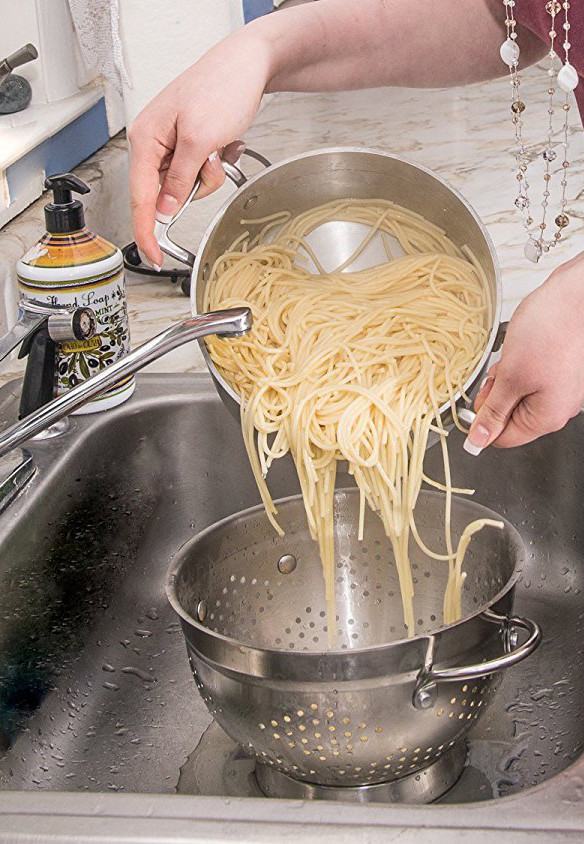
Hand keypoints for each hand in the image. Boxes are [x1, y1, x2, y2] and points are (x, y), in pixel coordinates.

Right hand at [128, 26, 270, 268]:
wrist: (249, 64)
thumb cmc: (222, 87)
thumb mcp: (200, 140)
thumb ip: (179, 180)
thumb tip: (164, 210)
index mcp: (146, 139)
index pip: (141, 198)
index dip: (146, 232)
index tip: (153, 257)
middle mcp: (155, 143)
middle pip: (169, 193)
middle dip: (197, 185)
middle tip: (212, 160)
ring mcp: (175, 144)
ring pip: (190, 185)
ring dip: (211, 173)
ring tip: (220, 144)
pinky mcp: (194, 144)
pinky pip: (204, 172)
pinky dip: (219, 162)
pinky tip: (225, 140)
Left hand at [464, 252, 583, 453]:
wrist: (575, 295)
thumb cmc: (550, 331)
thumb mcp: (510, 377)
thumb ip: (493, 413)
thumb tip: (478, 441)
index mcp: (546, 417)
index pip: (502, 438)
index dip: (483, 421)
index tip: (477, 399)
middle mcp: (557, 407)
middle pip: (508, 415)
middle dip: (496, 394)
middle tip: (501, 371)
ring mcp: (559, 389)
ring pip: (516, 393)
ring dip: (506, 376)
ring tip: (515, 355)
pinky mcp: (557, 371)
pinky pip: (528, 377)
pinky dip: (518, 364)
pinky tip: (522, 348)